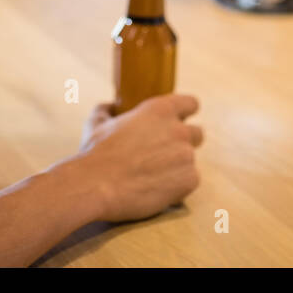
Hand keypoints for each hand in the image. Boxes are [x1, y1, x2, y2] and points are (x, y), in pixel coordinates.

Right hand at [77, 93, 202, 222]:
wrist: (95, 185)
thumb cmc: (95, 153)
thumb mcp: (96, 122)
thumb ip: (107, 110)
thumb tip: (111, 106)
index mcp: (160, 109)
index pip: (191, 104)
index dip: (185, 113)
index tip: (180, 121)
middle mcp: (179, 130)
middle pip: (197, 134)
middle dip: (183, 143)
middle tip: (162, 155)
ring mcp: (186, 155)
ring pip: (190, 161)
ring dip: (177, 167)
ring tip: (152, 177)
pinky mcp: (189, 180)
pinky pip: (190, 181)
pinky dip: (177, 187)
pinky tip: (156, 189)